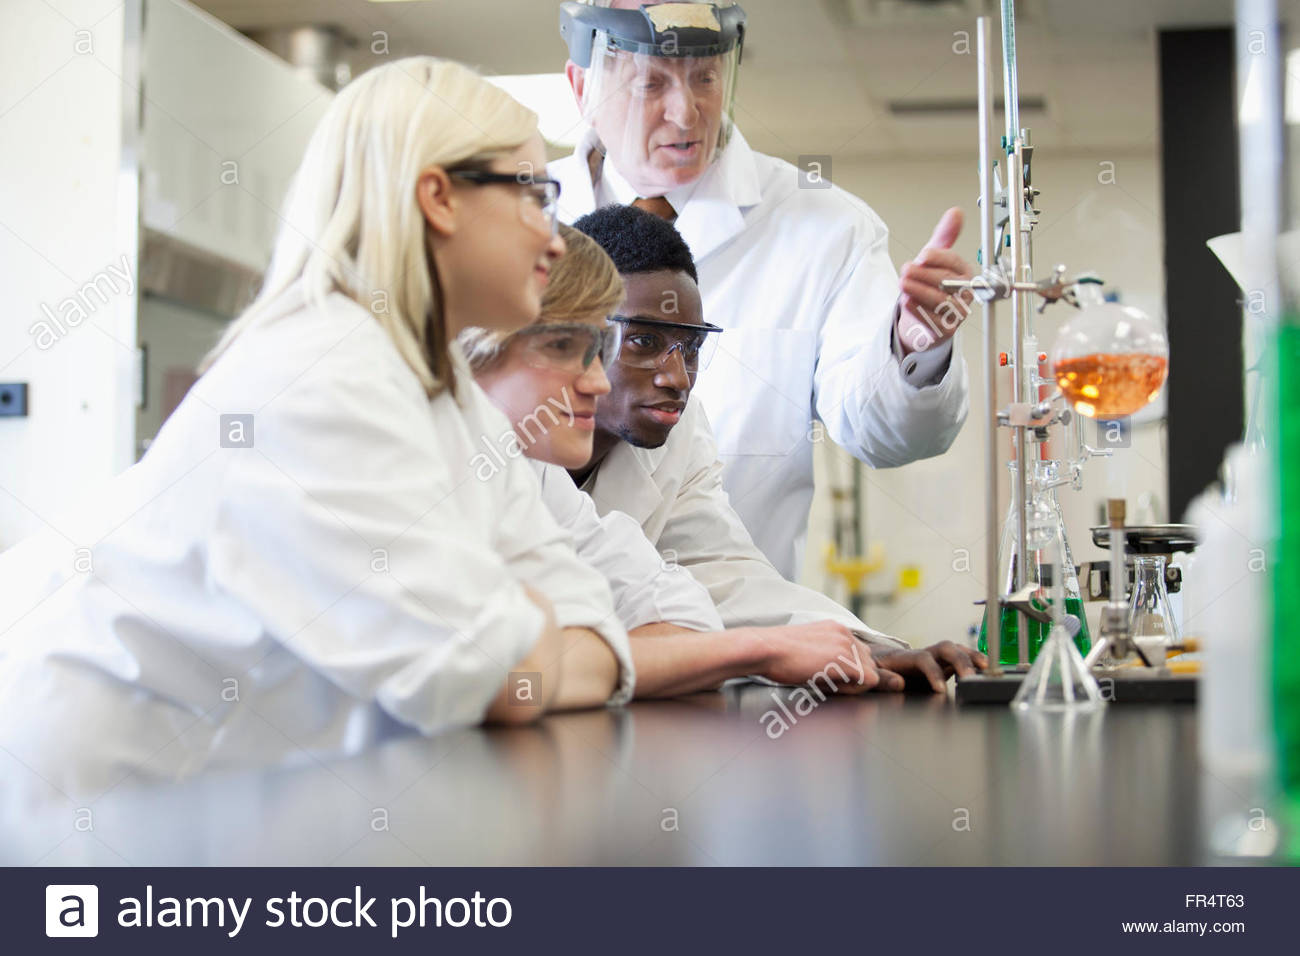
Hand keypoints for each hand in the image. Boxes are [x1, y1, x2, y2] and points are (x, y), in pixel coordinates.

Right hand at [750, 622, 904, 693]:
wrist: (764, 649)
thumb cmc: (776, 654)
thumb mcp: (806, 647)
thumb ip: (825, 653)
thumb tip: (836, 672)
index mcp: (835, 628)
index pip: (859, 652)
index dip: (849, 669)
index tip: (828, 676)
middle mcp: (845, 632)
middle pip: (868, 661)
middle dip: (854, 675)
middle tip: (827, 682)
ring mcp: (847, 645)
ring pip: (870, 671)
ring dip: (854, 682)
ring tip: (827, 684)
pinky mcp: (846, 660)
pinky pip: (869, 680)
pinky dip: (855, 689)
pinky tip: (831, 686)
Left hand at [871, 641, 988, 693]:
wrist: (878, 660)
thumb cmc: (875, 668)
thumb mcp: (872, 673)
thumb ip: (882, 678)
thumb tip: (898, 683)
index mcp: (905, 656)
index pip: (923, 659)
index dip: (933, 673)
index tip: (940, 690)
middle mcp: (924, 653)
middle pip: (945, 648)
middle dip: (960, 660)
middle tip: (971, 678)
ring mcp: (935, 657)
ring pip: (956, 649)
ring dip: (972, 657)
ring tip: (987, 669)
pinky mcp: (943, 664)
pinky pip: (961, 658)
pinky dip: (974, 662)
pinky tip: (986, 670)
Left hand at [896, 207, 977, 355]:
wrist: (922, 320)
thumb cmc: (930, 286)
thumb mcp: (933, 259)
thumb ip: (943, 236)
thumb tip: (956, 212)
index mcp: (964, 273)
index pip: (955, 263)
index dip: (939, 258)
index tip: (924, 255)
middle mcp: (964, 293)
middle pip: (947, 282)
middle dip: (925, 274)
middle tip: (907, 269)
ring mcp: (957, 313)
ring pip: (940, 301)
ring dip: (919, 291)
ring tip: (903, 283)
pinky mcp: (945, 330)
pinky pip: (934, 320)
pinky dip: (918, 310)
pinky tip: (907, 301)